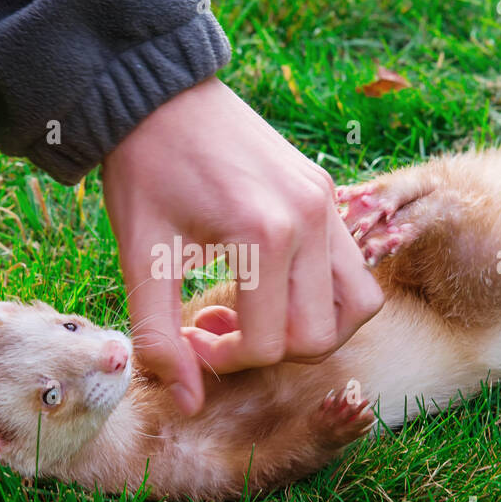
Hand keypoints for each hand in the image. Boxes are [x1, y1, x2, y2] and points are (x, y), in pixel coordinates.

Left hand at [101, 76, 383, 414]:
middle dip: (268, 351)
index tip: (189, 336)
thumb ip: (161, 338)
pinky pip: (353, 268)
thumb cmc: (143, 174)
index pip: (271, 345)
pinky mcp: (329, 194)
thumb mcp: (142, 258)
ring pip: (358, 307)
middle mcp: (311, 221)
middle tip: (216, 327)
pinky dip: (324, 294)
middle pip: (319, 336)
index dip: (226, 361)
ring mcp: (328, 205)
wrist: (158, 96)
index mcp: (264, 235)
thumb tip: (188, 404)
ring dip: (312, 329)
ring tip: (257, 315)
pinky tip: (270, 283)